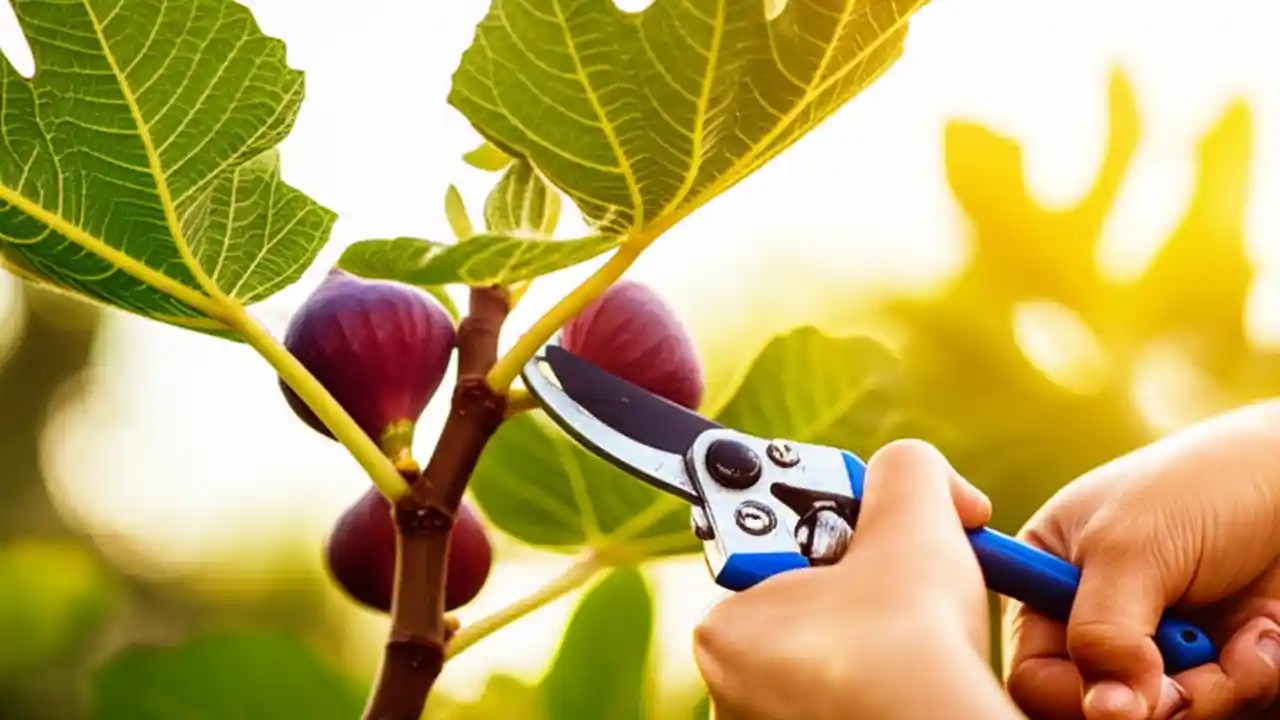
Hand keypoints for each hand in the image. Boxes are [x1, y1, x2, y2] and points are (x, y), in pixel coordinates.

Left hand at [693, 439, 1024, 719]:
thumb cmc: (913, 638)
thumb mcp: (911, 518)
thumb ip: (901, 468)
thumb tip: (912, 469)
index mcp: (724, 625)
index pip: (774, 556)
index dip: (831, 539)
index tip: (867, 546)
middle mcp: (727, 687)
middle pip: (805, 612)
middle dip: (855, 596)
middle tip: (904, 602)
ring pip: (826, 664)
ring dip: (869, 648)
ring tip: (913, 647)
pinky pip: (842, 704)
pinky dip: (874, 692)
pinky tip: (910, 686)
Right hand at [1003, 401, 1279, 719]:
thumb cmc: (1199, 485)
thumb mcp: (1129, 547)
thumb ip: (1102, 631)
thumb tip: (1106, 714)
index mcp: (1051, 589)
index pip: (1034, 676)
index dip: (1074, 698)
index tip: (1123, 700)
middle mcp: (1102, 628)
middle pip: (1104, 711)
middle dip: (1162, 701)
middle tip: (1201, 678)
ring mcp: (1166, 653)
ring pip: (1178, 718)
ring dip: (1222, 691)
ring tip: (1253, 636)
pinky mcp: (1224, 668)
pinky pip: (1233, 712)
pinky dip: (1257, 682)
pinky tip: (1267, 631)